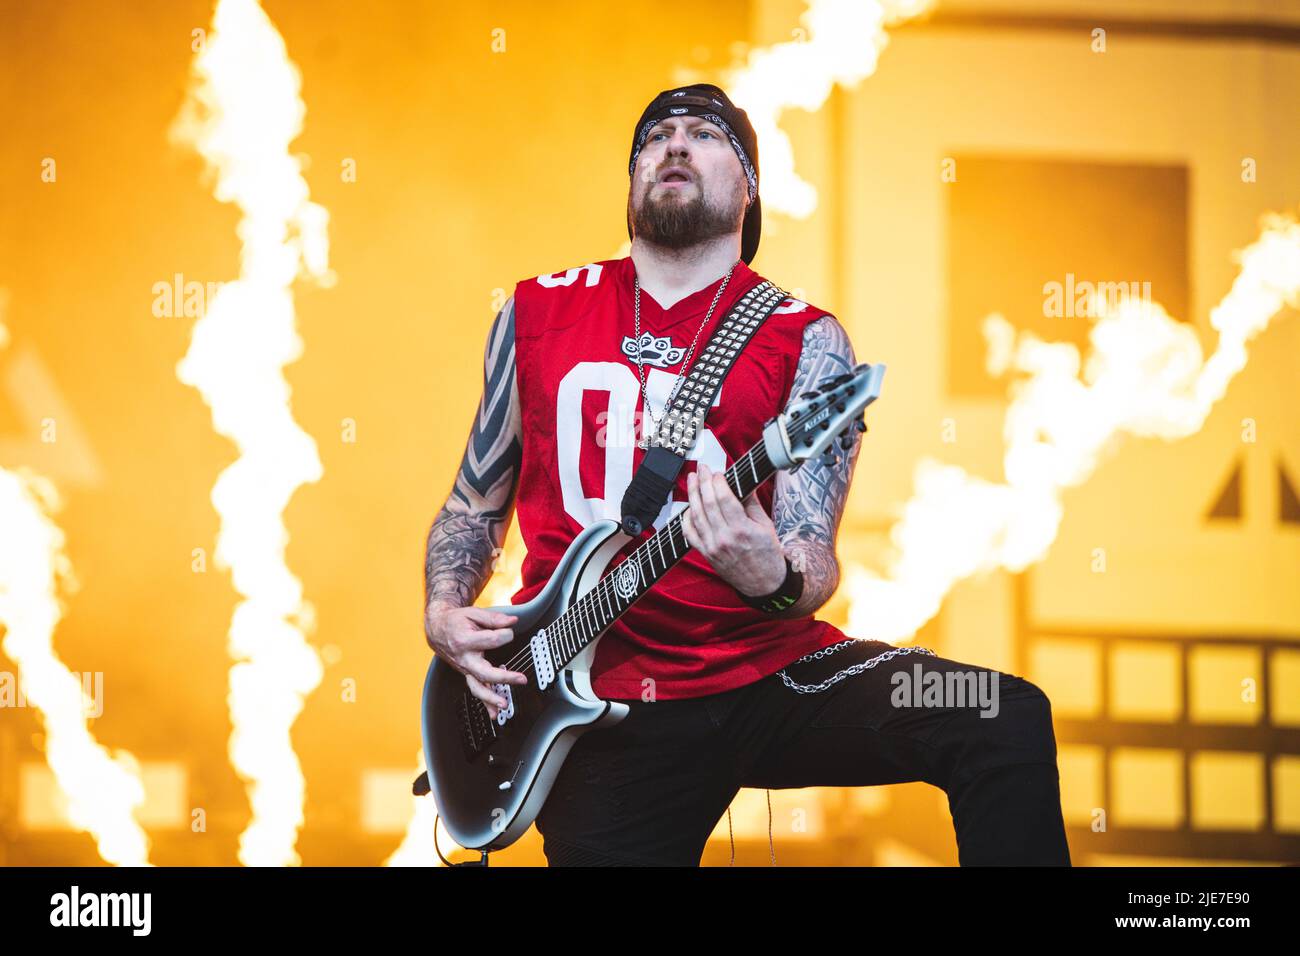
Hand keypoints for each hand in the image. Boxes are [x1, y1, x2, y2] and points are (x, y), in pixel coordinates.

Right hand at [424, 599, 525, 720]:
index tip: (509, 630)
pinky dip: (486, 704)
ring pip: (477, 687)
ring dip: (491, 698)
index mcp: (465, 640)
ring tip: (505, 704)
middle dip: (504, 677)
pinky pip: (476, 690)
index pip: (492, 640)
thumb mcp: (473, 614)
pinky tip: (495, 713)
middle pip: (484, 672)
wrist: (437, 629)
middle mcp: (464, 658)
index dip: (506, 634)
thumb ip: (494, 618)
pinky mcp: (467, 674)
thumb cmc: (456, 622)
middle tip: (520, 679)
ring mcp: (465, 668)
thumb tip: (512, 621)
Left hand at [682, 461, 787, 596]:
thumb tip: (742, 482)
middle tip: (701, 469)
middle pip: (707, 504)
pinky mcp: (706, 554)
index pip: (724, 498)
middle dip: (702, 482)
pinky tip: (689, 507)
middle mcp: (725, 538)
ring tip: (692, 480)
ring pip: (696, 516)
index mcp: (742, 529)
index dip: (718, 482)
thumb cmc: (768, 554)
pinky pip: (690, 533)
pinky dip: (686, 518)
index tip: (718, 472)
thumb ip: (751, 503)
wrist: (764, 584)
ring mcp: (713, 547)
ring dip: (692, 495)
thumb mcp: (765, 526)